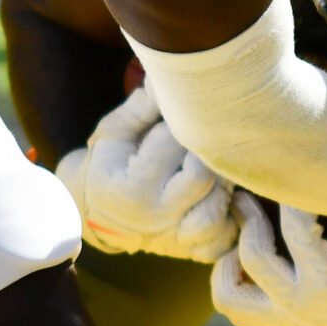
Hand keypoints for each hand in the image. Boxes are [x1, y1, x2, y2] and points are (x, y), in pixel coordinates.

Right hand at [53, 86, 239, 262]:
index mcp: (133, 186)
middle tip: (209, 138)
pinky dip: (231, 220)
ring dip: (223, 186)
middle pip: (204, 178)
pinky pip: (224, 240)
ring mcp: (174, 239)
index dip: (185, 121)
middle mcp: (155, 217)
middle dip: (210, 152)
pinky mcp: (190, 251)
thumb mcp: (115, 131)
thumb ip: (142, 106)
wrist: (95, 213)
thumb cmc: (108, 162)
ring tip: (217, 167)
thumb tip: (164, 75)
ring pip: (218, 214)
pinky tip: (225, 197)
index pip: (175, 144)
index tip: (186, 114)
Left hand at [213, 197, 326, 325]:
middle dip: (249, 218)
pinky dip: (228, 282)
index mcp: (326, 284)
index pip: (298, 231)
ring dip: (226, 260)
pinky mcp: (272, 324)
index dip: (293, 198)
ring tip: (235, 234)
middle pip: (253, 256)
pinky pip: (234, 310)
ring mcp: (280, 318)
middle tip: (246, 193)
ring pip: (229, 293)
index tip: (290, 174)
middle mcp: (296, 303)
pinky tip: (238, 259)